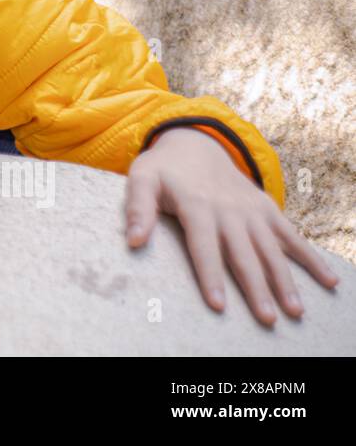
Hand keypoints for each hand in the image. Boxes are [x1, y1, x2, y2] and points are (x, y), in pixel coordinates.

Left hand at [125, 127, 338, 325]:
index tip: (218, 305)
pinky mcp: (267, 209)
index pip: (203, 246)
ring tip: (295, 310)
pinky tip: (329, 282)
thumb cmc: (163, 168)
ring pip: (271, 249)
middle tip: (266, 319)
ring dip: (285, 280)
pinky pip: (292, 235)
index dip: (210, 275)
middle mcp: (229, 210)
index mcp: (197, 205)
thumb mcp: (142, 178)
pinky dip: (311, 258)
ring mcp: (252, 210)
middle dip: (256, 287)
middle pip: (243, 254)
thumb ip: (136, 208)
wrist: (195, 142)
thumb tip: (132, 241)